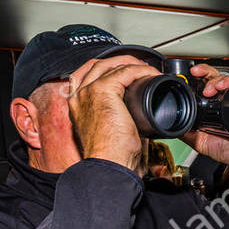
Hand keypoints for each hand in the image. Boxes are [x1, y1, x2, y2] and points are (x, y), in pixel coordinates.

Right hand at [66, 56, 160, 170]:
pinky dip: (141, 70)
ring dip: (132, 63)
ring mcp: (88, 91)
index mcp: (77, 106)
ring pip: (110, 64)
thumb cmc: (112, 158)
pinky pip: (125, 71)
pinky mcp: (103, 90)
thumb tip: (137, 115)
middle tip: (140, 67)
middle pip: (97, 65)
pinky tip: (151, 74)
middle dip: (120, 62)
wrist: (109, 166)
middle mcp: (78, 96)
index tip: (126, 71)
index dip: (108, 69)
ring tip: (147, 68)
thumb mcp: (111, 133)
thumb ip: (117, 119)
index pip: (87, 75)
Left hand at [182, 64, 228, 192]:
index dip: (196, 78)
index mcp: (212, 106)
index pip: (203, 85)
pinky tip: (226, 87)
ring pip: (227, 78)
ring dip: (217, 79)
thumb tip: (170, 124)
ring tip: (212, 87)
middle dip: (205, 72)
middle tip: (197, 73)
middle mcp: (225, 100)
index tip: (188, 76)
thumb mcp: (200, 142)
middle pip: (214, 76)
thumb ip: (186, 132)